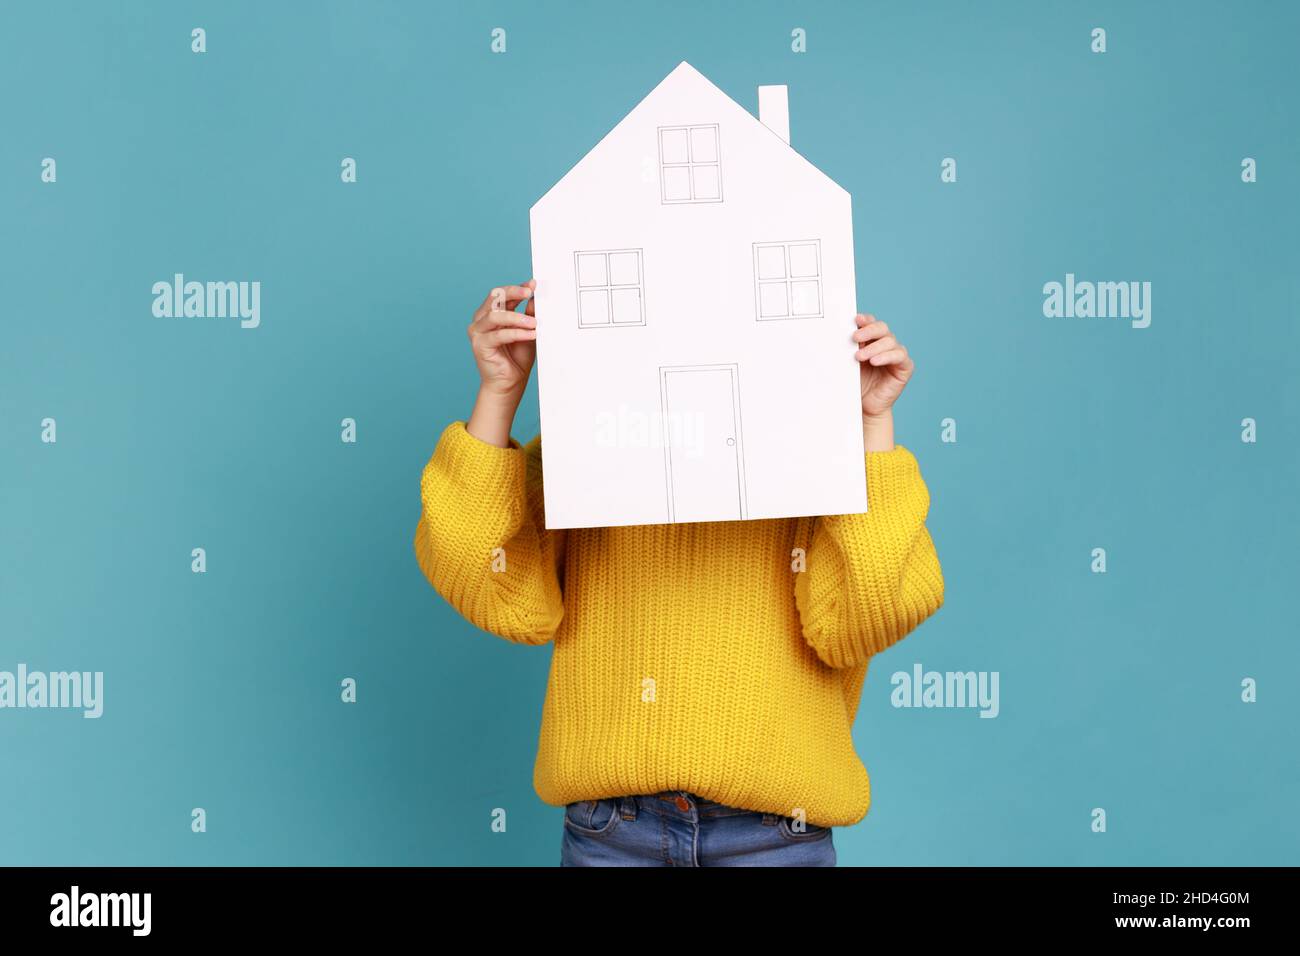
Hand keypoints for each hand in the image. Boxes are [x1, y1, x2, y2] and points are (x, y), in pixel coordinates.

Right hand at [465, 280, 536, 447]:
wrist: (510, 383)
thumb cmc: (517, 357)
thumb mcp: (528, 331)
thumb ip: (529, 314)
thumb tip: (536, 297)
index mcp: (491, 312)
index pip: (502, 294)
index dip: (518, 288)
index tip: (533, 285)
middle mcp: (481, 319)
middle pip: (495, 297)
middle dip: (513, 293)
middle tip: (530, 292)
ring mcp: (478, 331)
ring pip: (496, 315)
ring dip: (517, 317)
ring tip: (534, 322)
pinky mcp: (480, 345)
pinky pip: (499, 335)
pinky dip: (516, 333)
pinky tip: (530, 334)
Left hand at [853, 313, 912, 418]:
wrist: (865, 406)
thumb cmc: (857, 383)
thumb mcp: (849, 363)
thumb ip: (850, 349)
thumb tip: (841, 334)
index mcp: (872, 340)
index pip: (871, 323)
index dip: (865, 320)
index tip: (855, 320)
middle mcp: (886, 344)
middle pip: (882, 328)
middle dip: (869, 330)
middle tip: (855, 337)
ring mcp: (896, 355)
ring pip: (890, 342)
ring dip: (874, 347)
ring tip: (860, 356)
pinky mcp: (905, 367)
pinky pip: (899, 356)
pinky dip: (886, 357)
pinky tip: (875, 361)